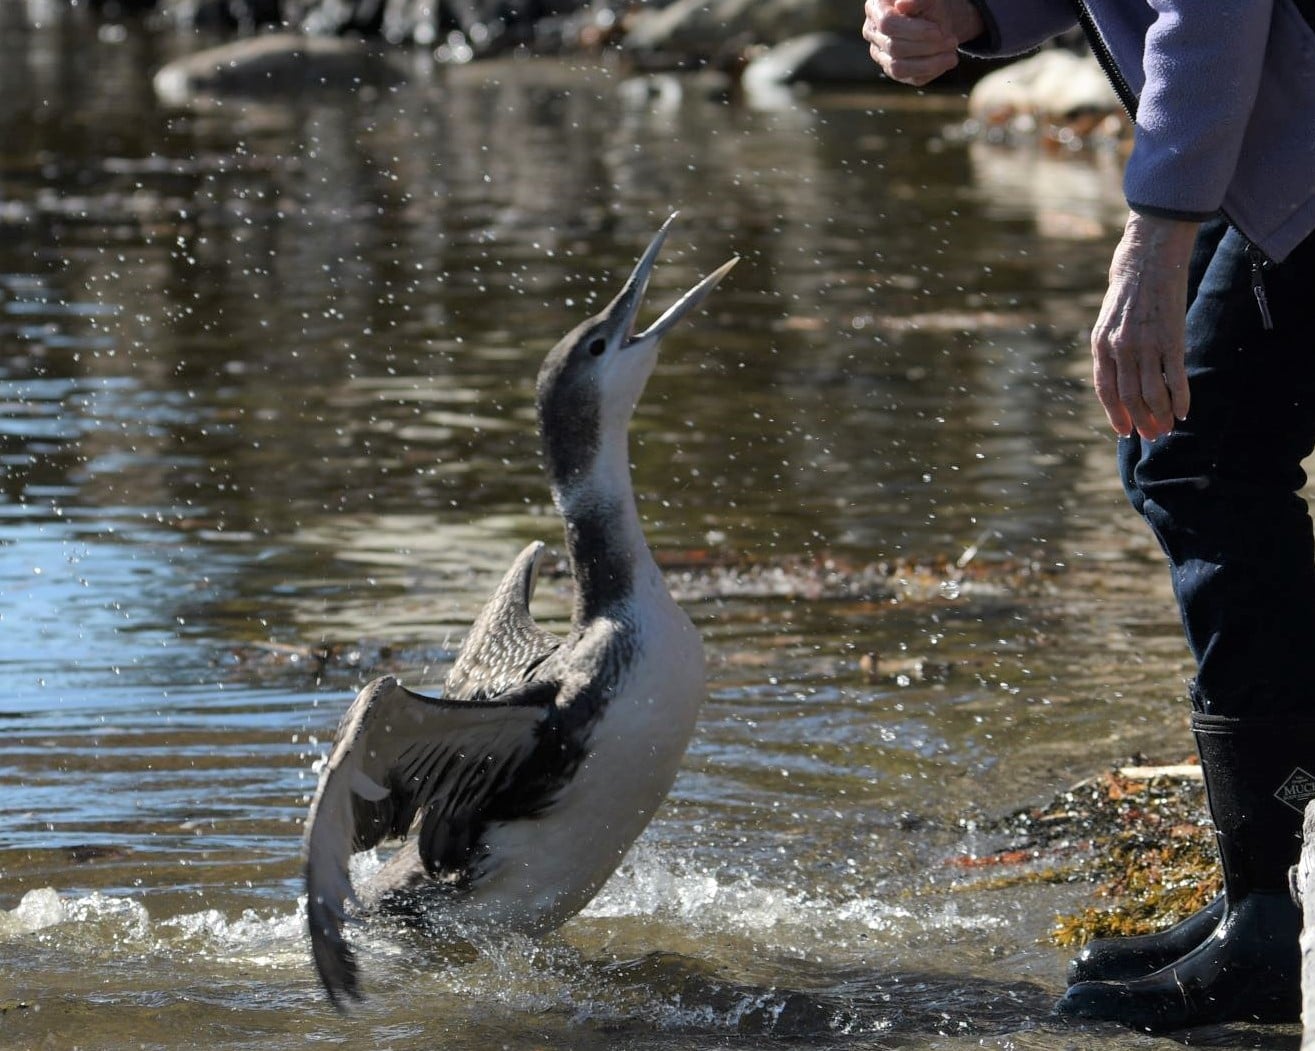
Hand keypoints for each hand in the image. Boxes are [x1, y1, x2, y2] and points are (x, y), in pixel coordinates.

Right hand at [861, 0, 984, 85]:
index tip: (938, 31)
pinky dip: (932, 71)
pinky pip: (911, 78)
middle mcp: (873, 33)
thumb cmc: (928, 5)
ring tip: (952, 56)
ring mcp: (881, 55)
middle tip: (953, 41)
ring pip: (898, 68)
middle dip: (926, 47)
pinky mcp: (893, 71)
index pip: (887, 24)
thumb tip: (902, 5)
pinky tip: (945, 61)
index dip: (914, 31)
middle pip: (893, 47)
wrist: (934, 18)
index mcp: (876, 8)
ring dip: (929, 64)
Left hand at [1091, 212, 1197, 439]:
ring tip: (1168, 428)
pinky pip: (1176, 377)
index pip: (1106, 390)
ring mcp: (1146, 344)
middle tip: (1152, 436)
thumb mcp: (1109, 318)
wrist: (1148, 254)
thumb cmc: (1129, 285)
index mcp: (1100, 344)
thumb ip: (1112, 345)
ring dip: (1160, 415)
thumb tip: (1120, 374)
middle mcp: (1120, 348)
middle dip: (1141, 420)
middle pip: (1129, 397)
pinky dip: (1180, 398)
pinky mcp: (1171, 337)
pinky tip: (1185, 411)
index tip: (1125, 432)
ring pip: (1152, 393)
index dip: (1115, 414)